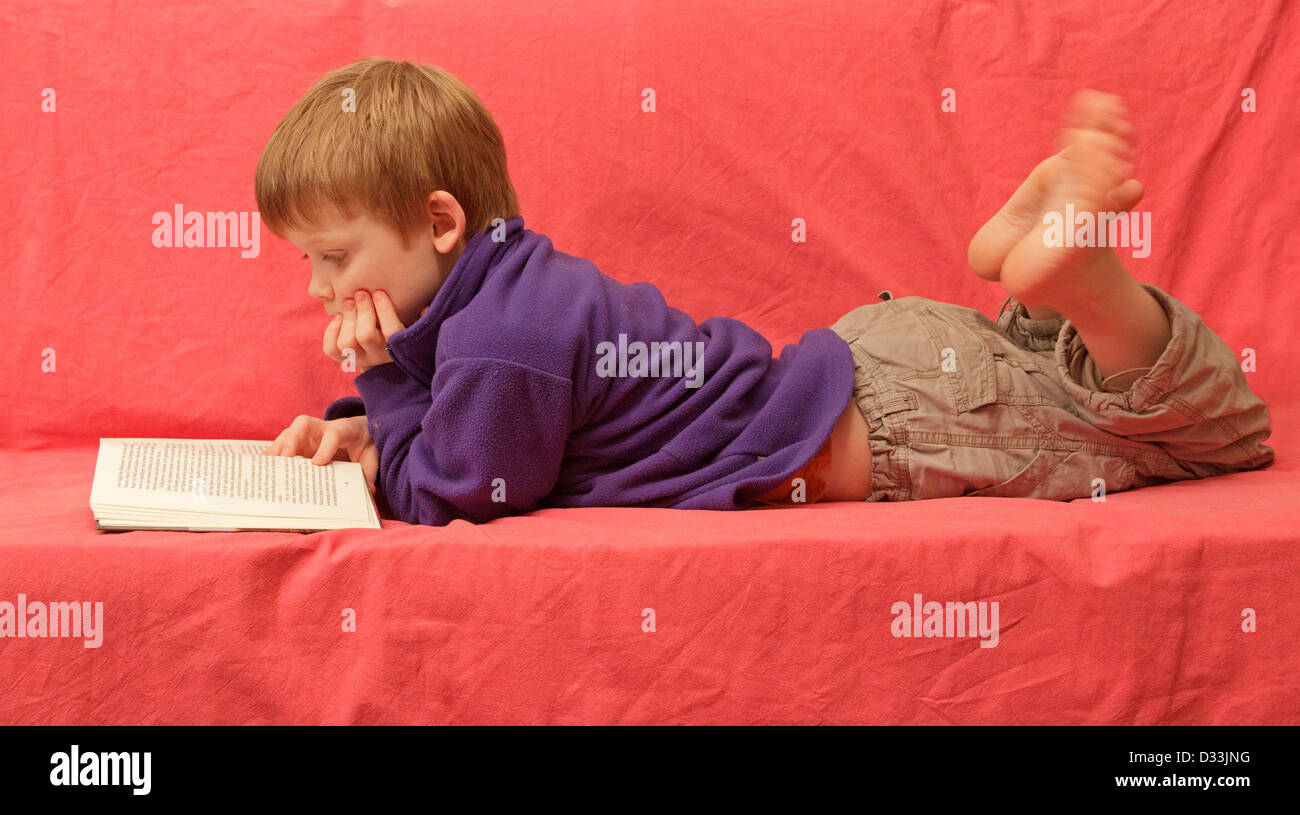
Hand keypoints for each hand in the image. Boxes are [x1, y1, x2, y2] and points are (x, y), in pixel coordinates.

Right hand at [260, 415, 379, 493]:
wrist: (358, 432)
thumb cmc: (363, 445)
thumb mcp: (372, 456)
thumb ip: (370, 471)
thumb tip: (368, 489)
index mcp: (343, 430)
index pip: (333, 434)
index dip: (325, 447)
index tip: (318, 463)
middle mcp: (321, 428)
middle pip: (303, 425)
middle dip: (292, 440)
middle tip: (285, 459)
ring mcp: (306, 434)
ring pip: (288, 433)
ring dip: (277, 449)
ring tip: (267, 467)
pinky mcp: (296, 442)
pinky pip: (281, 445)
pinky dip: (271, 455)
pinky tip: (262, 469)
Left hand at [325, 289, 415, 373]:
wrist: (385, 363)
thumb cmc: (401, 337)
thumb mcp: (414, 329)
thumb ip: (421, 320)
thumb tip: (425, 308)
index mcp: (397, 349)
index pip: (392, 331)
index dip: (384, 310)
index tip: (379, 292)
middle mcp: (376, 357)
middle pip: (365, 335)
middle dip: (362, 310)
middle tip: (361, 293)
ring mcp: (358, 359)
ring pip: (347, 342)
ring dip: (347, 318)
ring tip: (349, 302)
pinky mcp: (343, 359)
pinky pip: (331, 348)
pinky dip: (331, 331)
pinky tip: (339, 317)